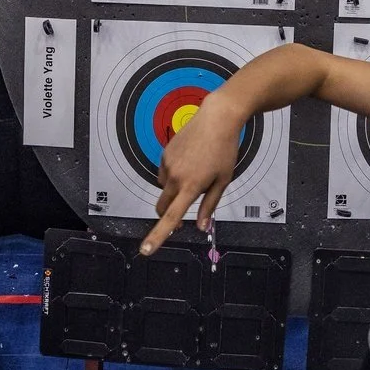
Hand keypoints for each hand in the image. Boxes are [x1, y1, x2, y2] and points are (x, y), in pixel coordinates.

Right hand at [140, 90, 241, 253]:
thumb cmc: (224, 149)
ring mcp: (167, 164)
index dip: (158, 236)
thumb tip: (203, 226)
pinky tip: (189, 162)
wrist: (217, 118)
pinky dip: (173, 175)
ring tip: (195, 174)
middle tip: (187, 206)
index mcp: (191, 186)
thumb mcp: (223, 180)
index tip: (146, 250)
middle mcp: (175, 177)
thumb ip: (210, 205)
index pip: (171, 217)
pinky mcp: (165, 154)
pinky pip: (164, 173)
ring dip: (174, 191)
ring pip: (164, 189)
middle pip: (162, 207)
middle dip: (169, 212)